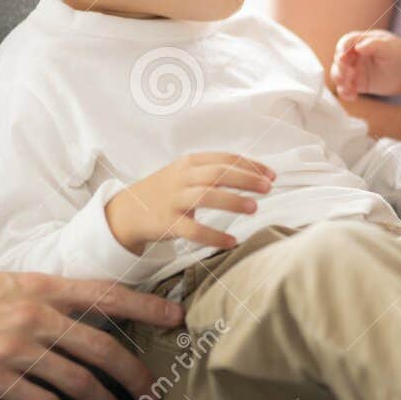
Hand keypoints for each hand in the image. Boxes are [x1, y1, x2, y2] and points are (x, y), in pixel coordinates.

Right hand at [0, 267, 185, 399]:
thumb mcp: (12, 283)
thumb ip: (50, 297)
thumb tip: (91, 312)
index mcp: (43, 286)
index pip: (106, 294)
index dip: (145, 307)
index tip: (176, 318)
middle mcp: (35, 315)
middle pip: (101, 346)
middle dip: (134, 372)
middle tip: (152, 390)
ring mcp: (15, 349)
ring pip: (78, 380)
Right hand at [105, 153, 275, 253]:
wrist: (130, 210)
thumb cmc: (167, 190)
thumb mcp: (186, 173)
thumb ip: (214, 171)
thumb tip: (255, 174)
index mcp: (190, 162)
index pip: (225, 158)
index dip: (250, 165)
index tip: (271, 175)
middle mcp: (182, 178)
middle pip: (217, 173)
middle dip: (245, 179)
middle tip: (268, 188)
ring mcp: (174, 200)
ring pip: (206, 196)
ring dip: (232, 201)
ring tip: (254, 208)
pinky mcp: (168, 223)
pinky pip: (194, 230)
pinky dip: (214, 236)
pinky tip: (231, 241)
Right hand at [331, 29, 400, 100]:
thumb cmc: (400, 55)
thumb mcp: (389, 47)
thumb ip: (374, 45)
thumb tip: (358, 47)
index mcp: (361, 41)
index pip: (345, 42)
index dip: (341, 49)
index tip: (343, 57)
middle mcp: (355, 55)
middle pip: (338, 59)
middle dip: (340, 67)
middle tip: (350, 74)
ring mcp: (355, 69)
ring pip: (338, 74)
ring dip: (340, 80)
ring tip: (350, 87)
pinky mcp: (357, 84)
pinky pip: (345, 88)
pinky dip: (345, 93)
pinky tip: (353, 96)